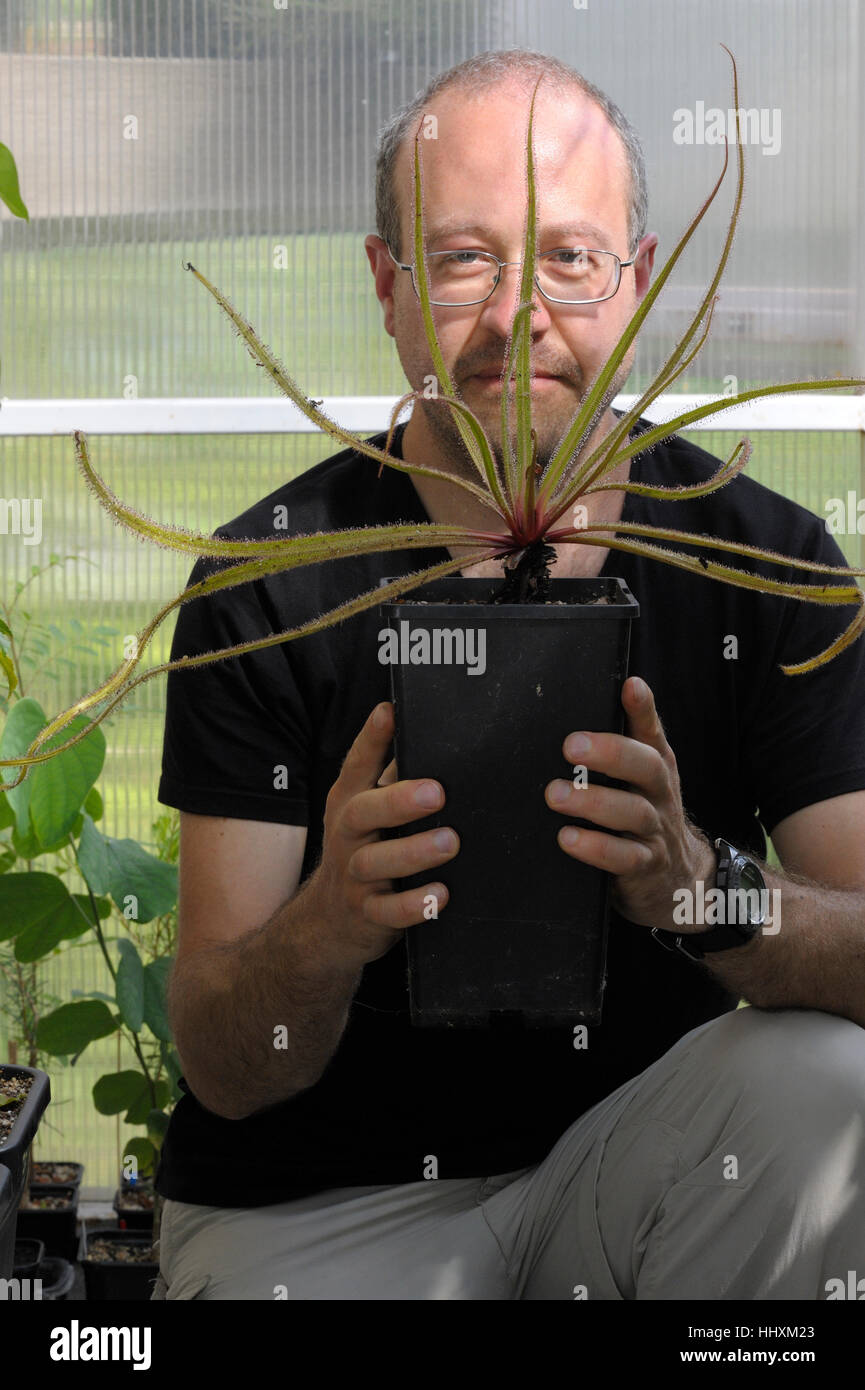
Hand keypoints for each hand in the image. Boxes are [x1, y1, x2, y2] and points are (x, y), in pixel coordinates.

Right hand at [306, 701, 458, 969]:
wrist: (327, 923)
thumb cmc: (364, 852)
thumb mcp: (369, 812)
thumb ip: (395, 778)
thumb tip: (437, 737)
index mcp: (351, 802)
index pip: (357, 765)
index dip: (371, 738)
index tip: (389, 712)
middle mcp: (348, 835)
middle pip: (363, 812)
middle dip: (398, 801)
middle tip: (436, 793)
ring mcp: (355, 876)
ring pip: (376, 862)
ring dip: (413, 852)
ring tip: (448, 842)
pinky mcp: (367, 914)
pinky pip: (388, 911)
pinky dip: (413, 905)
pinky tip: (439, 895)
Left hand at [544, 676, 715, 931]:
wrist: (681, 880)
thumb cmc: (646, 818)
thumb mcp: (638, 782)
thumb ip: (618, 748)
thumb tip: (581, 708)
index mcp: (656, 767)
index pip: (652, 733)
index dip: (643, 709)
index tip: (630, 686)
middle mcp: (660, 795)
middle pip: (646, 768)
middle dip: (611, 753)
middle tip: (571, 746)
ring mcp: (655, 831)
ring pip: (632, 812)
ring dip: (592, 802)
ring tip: (555, 794)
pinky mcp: (645, 867)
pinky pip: (623, 857)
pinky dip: (595, 847)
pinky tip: (568, 838)